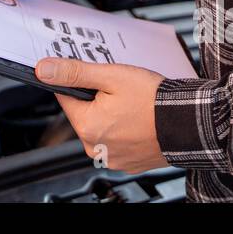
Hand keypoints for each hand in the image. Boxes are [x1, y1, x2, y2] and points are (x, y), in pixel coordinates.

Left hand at [37, 58, 167, 172]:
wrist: (189, 124)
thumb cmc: (154, 101)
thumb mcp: (111, 77)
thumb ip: (74, 72)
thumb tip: (44, 70)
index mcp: (86, 126)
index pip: (66, 97)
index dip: (81, 82)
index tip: (97, 78)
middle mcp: (95, 148)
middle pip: (84, 113)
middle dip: (97, 99)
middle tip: (121, 92)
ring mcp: (112, 159)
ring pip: (101, 127)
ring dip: (111, 115)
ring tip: (133, 106)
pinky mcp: (128, 163)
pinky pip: (117, 141)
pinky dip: (124, 130)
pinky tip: (139, 120)